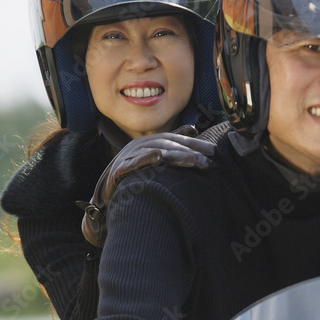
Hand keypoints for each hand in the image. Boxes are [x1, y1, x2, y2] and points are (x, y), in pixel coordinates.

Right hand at [81, 126, 214, 245]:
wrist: (107, 192)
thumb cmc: (134, 174)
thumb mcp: (153, 156)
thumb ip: (172, 143)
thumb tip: (193, 128)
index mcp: (150, 142)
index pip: (176, 141)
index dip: (195, 145)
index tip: (213, 152)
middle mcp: (140, 146)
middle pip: (168, 145)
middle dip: (189, 152)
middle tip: (207, 161)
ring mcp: (129, 156)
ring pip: (155, 151)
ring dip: (175, 155)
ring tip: (193, 160)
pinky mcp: (119, 169)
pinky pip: (132, 163)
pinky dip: (145, 158)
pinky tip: (157, 156)